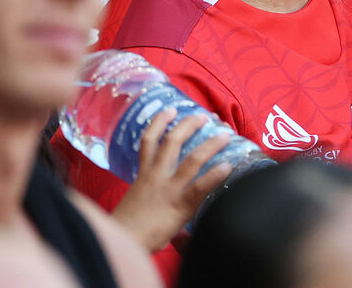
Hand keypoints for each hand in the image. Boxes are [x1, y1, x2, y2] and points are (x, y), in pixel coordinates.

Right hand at [110, 109, 232, 250]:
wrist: (123, 240)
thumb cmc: (128, 226)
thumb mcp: (136, 200)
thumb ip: (150, 191)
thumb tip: (163, 191)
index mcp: (144, 173)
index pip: (149, 140)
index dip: (160, 122)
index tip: (171, 110)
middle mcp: (156, 175)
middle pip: (172, 142)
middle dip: (189, 125)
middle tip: (204, 116)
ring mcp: (169, 188)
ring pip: (192, 159)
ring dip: (210, 145)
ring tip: (224, 134)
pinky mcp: (180, 205)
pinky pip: (201, 186)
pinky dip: (215, 175)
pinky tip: (228, 166)